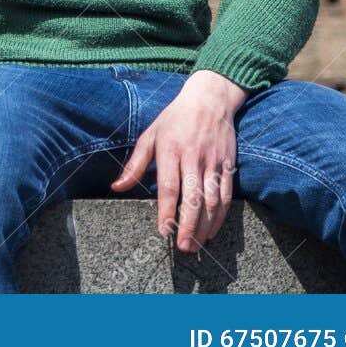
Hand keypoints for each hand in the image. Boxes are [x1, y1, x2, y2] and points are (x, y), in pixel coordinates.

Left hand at [111, 70, 247, 252]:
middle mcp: (194, 158)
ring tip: (197, 244)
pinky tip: (213, 230)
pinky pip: (226, 195)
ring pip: (212, 200)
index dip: (167, 210)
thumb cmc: (174, 118)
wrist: (210, 99)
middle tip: (183, 247)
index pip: (169, 186)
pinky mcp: (228, 165)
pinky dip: (221, 215)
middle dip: (188, 226)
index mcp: (171, 150)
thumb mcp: (150, 135)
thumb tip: (117, 187)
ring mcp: (213, 162)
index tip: (163, 230)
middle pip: (193, 198)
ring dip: (205, 225)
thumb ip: (135, 164)